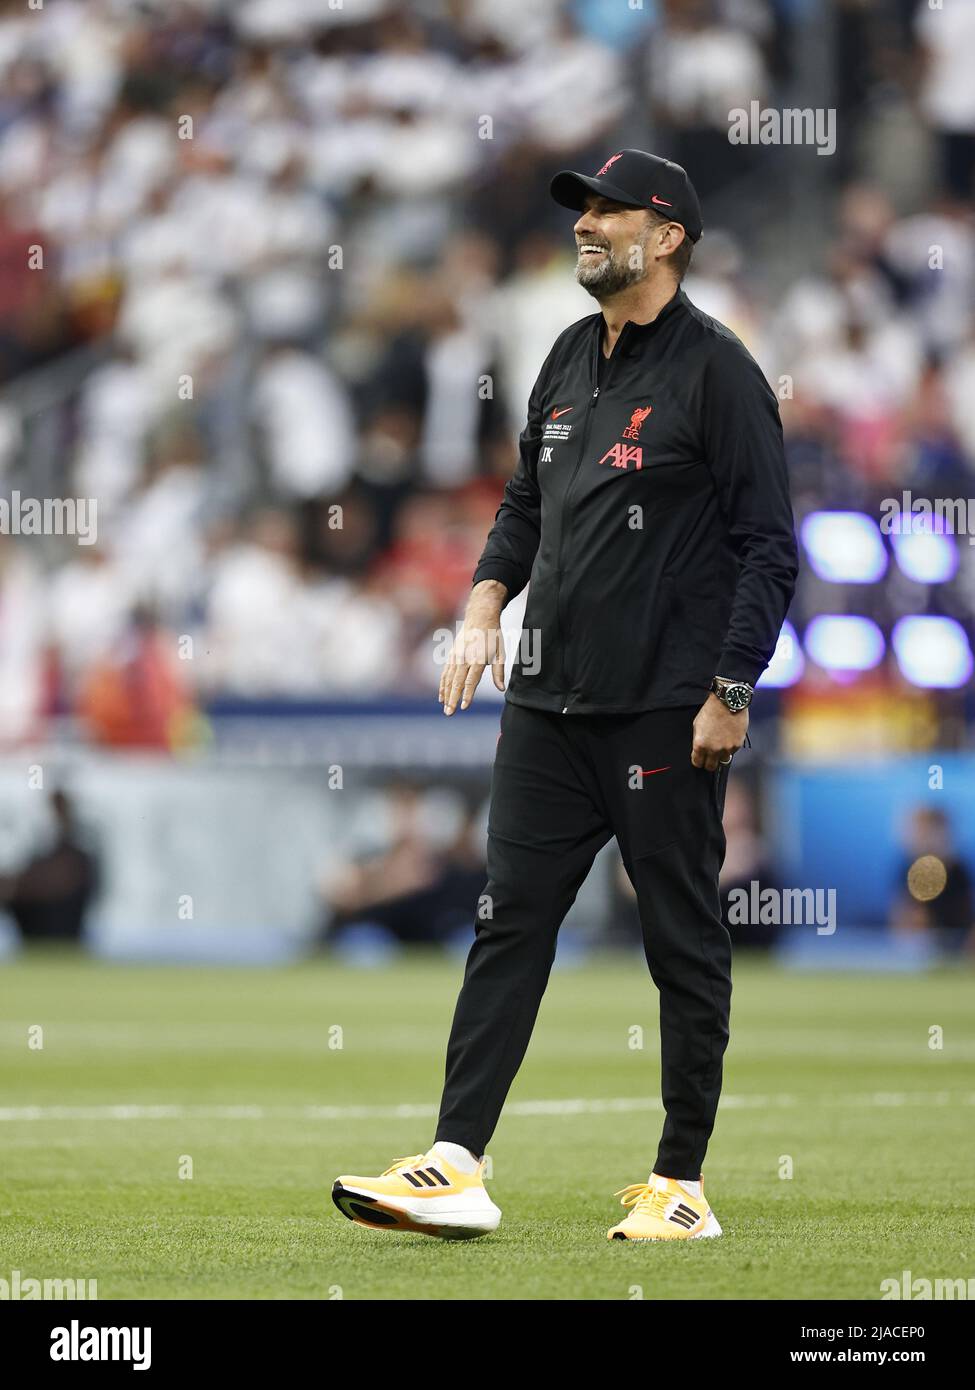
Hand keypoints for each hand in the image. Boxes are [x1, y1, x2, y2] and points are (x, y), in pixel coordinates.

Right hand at [440, 580, 506, 714]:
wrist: (479, 616)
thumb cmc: (493, 636)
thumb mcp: (500, 652)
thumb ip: (499, 672)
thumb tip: (501, 689)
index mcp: (478, 658)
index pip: (471, 681)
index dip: (467, 695)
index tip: (464, 707)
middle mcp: (464, 658)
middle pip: (457, 682)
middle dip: (452, 698)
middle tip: (449, 713)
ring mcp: (456, 656)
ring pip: (449, 679)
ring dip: (446, 694)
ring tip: (445, 708)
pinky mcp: (451, 655)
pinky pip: (445, 673)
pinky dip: (442, 685)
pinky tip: (441, 695)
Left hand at [691, 692, 747, 771]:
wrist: (727, 702)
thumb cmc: (710, 711)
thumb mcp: (697, 725)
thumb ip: (698, 740)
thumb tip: (700, 750)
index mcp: (700, 745)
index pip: (697, 763)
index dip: (698, 761)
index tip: (699, 758)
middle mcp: (713, 749)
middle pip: (710, 767)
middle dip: (708, 763)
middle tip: (709, 757)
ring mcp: (727, 748)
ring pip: (722, 760)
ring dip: (720, 755)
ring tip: (720, 744)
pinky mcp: (737, 745)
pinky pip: (732, 752)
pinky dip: (729, 748)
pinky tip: (728, 737)